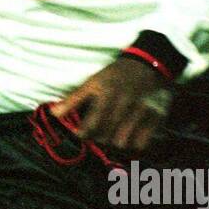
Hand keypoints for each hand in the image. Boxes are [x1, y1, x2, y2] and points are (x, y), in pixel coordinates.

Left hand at [52, 58, 172, 152]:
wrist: (149, 64)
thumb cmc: (116, 74)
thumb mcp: (93, 81)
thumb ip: (74, 99)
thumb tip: (53, 114)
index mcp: (106, 94)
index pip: (91, 125)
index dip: (83, 134)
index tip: (80, 133)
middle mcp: (124, 104)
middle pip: (105, 136)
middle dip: (97, 138)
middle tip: (95, 134)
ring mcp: (141, 112)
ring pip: (122, 142)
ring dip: (113, 142)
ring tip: (111, 136)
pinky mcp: (155, 118)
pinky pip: (140, 143)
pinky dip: (133, 144)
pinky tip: (128, 136)